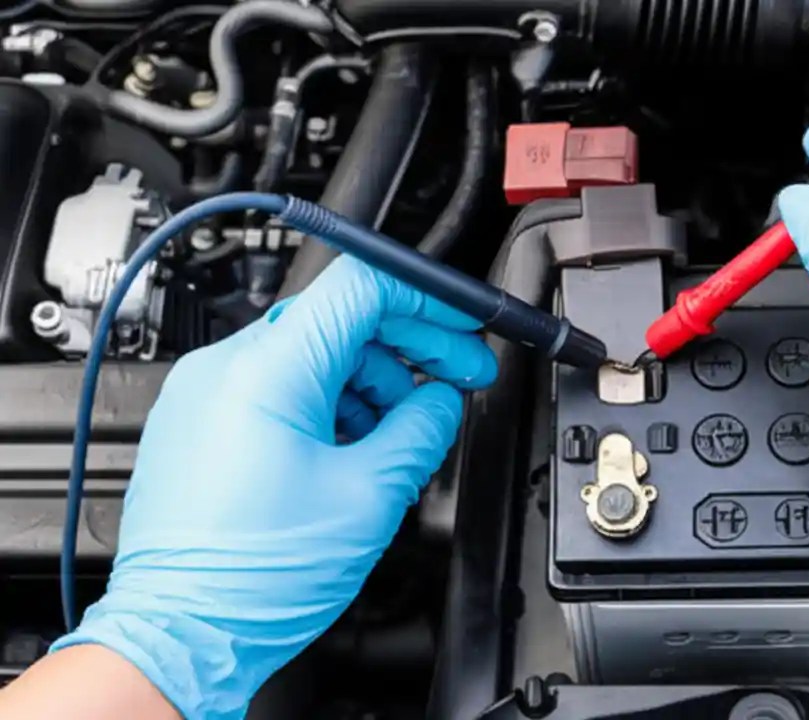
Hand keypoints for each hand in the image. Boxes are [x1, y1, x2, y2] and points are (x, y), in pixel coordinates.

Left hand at [51, 256, 496, 718]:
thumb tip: (441, 401)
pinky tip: (356, 451)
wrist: (182, 633)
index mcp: (269, 371)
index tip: (466, 325)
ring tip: (399, 440)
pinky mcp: (201, 424)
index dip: (430, 302)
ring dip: (372, 385)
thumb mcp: (371, 496)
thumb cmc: (254, 576)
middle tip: (458, 381)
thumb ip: (422, 429)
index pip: (363, 290)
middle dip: (410, 350)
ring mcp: (207, 394)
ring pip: (314, 356)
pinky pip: (279, 389)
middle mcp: (226, 368)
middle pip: (341, 321)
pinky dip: (331, 406)